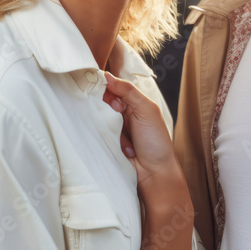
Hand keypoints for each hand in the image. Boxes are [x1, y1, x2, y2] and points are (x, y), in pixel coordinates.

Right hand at [102, 72, 180, 186]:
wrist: (153, 173)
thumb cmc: (156, 141)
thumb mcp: (147, 110)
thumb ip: (128, 91)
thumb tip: (108, 76)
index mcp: (133, 102)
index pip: (113, 87)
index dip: (104, 86)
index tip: (98, 86)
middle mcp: (120, 113)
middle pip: (101, 101)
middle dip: (106, 107)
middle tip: (117, 113)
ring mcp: (111, 128)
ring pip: (96, 117)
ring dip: (107, 126)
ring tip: (126, 138)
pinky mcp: (104, 142)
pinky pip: (94, 134)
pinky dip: (103, 138)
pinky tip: (121, 147)